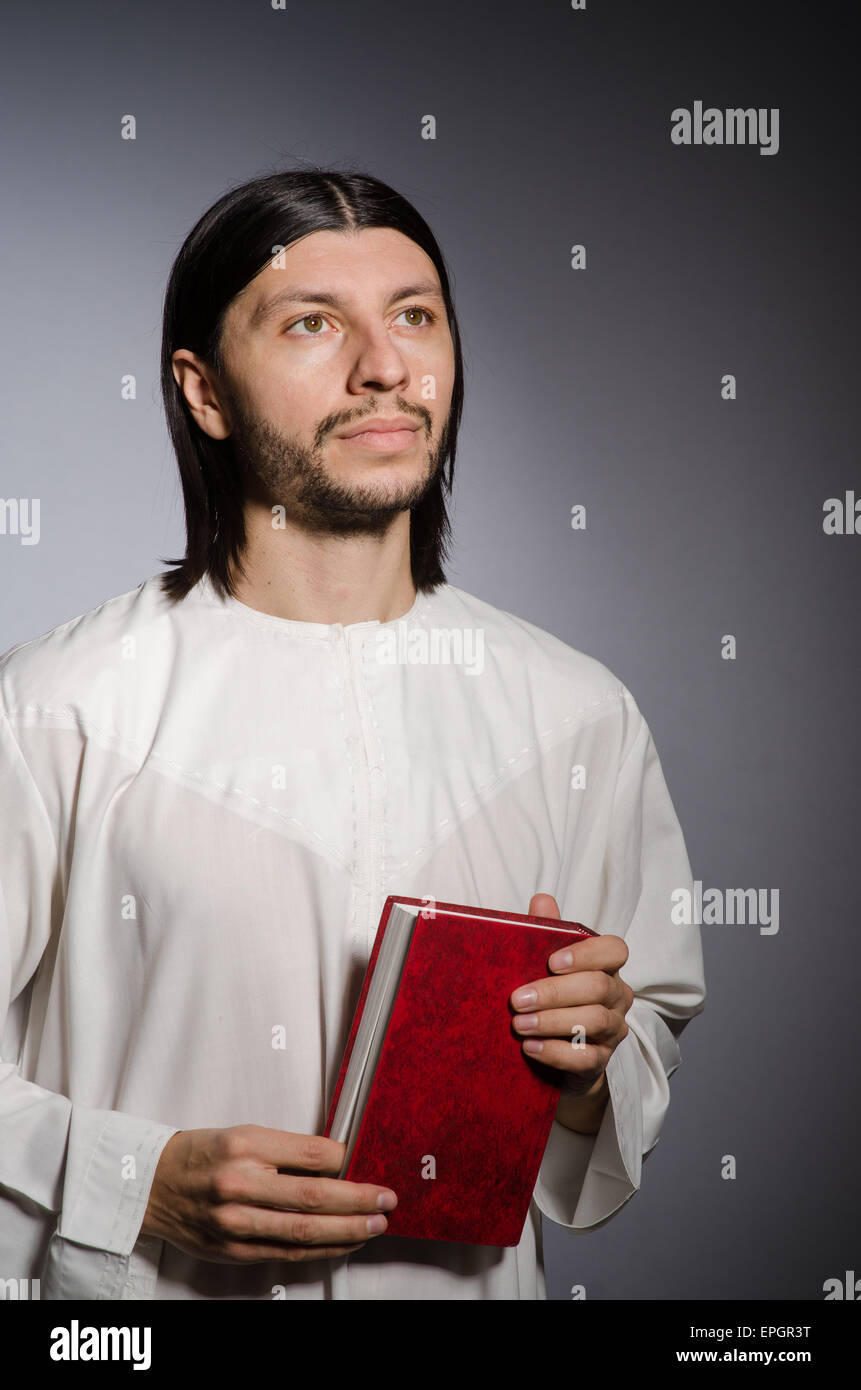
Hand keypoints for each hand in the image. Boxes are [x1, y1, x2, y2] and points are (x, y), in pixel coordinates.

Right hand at [139, 1125, 397, 1262]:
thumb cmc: (201, 1155)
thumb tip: (335, 1161)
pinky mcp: (233, 1250)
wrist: (153, 1186)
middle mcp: (238, 1184)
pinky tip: (342, 1243)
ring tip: (374, 1224)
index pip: (308, 1154)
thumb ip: (286, 1149)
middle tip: (385, 1199)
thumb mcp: (242, 1134)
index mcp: (243, 1146)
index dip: (346, 1160)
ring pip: (303, 1231)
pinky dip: (319, 1249)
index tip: (367, 1161)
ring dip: (346, 1230)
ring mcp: (235, 1222)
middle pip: (312, 1197)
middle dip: (357, 1201)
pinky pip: (286, 1252)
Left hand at [510, 893, 633, 1129]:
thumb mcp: (545, 965)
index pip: (615, 950)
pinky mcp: (601, 1061)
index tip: (551, 962)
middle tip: (517, 999)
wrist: (559, 1052)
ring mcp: (613, 1030)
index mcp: (606, 967)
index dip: (586, 954)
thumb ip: (547, 933)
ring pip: (594, 1021)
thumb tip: (542, 900)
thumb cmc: (553, 998)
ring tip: (518, 1025)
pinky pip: (586, 1058)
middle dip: (555, 992)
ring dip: (552, 1022)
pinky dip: (555, 1052)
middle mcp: (617, 996)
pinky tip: (530, 1048)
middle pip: (598, 988)